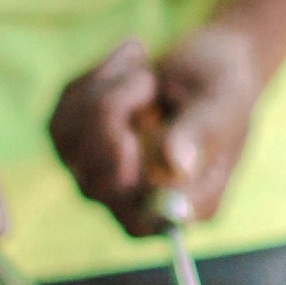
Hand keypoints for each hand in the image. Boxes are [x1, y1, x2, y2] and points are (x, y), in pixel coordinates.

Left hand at [49, 23, 265, 234]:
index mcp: (185, 204)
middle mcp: (140, 200)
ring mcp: (103, 178)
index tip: (128, 140)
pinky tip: (128, 65)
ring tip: (145, 70)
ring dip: (104, 92)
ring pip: (70, 146)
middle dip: (112, 115)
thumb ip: (202, 132)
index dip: (122, 191)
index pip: (139, 223)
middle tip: (149, 78)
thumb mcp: (222, 101)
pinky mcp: (76, 149)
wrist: (205, 62)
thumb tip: (176, 165)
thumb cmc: (224, 86)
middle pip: (95, 182)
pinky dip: (93, 81)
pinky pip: (61, 118)